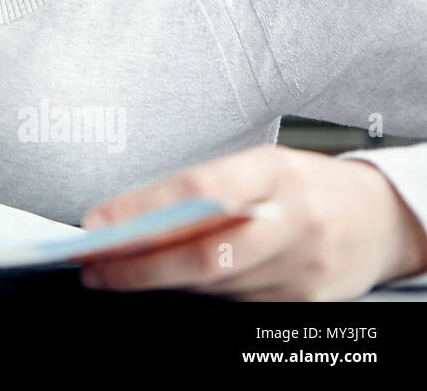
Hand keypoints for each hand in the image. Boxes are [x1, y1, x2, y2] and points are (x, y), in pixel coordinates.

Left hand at [78, 145, 426, 300]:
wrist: (377, 219)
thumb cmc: (303, 186)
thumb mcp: (258, 166)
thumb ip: (202, 188)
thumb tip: (129, 216)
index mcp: (274, 172)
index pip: (201, 189)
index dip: (145, 209)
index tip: (99, 222)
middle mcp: (293, 221)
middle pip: (206, 254)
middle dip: (141, 266)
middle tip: (95, 267)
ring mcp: (302, 268)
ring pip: (214, 287)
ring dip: (160, 283)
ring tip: (117, 274)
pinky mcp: (305, 303)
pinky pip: (236, 305)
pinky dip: (197, 296)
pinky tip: (169, 285)